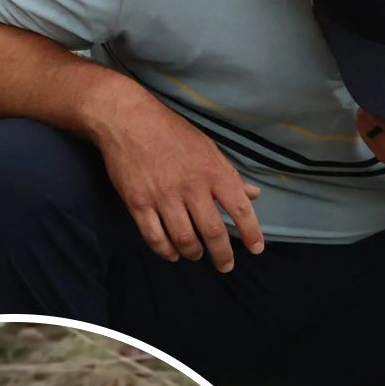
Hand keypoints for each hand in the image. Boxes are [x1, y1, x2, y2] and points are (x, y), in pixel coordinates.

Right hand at [92, 90, 262, 270]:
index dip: (251, 232)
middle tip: (225, 265)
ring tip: (197, 255)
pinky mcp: (138, 203)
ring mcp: (163, 196)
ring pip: (184, 239)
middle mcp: (191, 187)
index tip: (256, 249)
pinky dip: (166, 251)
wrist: (128, 120)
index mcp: (213, 171)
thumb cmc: (172, 133)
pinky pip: (154, 236)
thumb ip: (230, 175)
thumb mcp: (208, 148)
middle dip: (222, 254)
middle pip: (212, 231)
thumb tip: (254, 194)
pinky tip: (173, 253)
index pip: (240, 208)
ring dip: (194, 253)